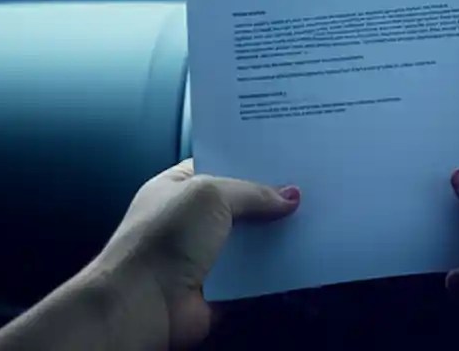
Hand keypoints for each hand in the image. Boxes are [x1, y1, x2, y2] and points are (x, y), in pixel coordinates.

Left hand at [88, 160, 299, 349]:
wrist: (143, 304)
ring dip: (277, 234)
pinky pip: (255, 274)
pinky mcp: (221, 288)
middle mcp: (190, 220)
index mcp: (177, 187)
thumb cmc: (164, 239)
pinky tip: (303, 255)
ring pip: (251, 240)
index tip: (285, 156)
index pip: (219, 166)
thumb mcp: (210, 195)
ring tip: (315, 218)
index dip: (250, 161)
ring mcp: (205, 256)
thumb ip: (253, 192)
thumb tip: (290, 196)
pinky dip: (275, 268)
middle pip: (240, 204)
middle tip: (310, 186)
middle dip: (270, 199)